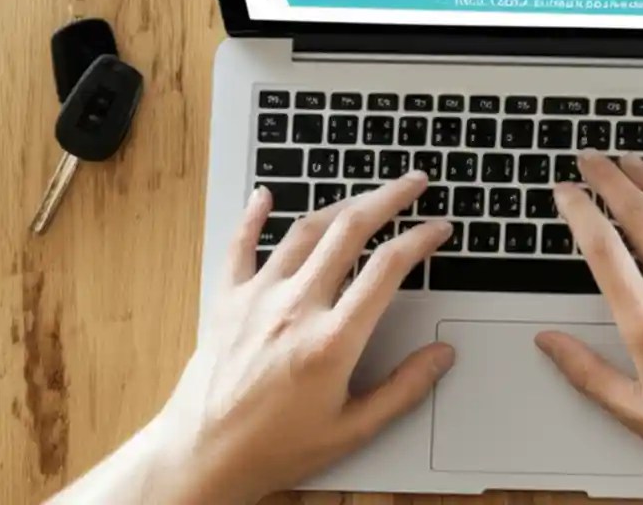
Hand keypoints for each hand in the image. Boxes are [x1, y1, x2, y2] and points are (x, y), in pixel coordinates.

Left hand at [139, 173, 453, 502]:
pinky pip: (241, 246)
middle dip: (388, 198)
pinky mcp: (227, 302)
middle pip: (350, 230)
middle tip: (413, 183)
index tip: (438, 229)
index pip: (388, 268)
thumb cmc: (274, 449)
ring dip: (340, 203)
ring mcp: (258, 299)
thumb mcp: (353, 429)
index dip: (421, 239)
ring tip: (364, 194)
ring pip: (304, 230)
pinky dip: (254, 217)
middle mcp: (296, 308)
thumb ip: (403, 388)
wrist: (200, 458)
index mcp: (333, 340)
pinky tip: (265, 196)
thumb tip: (442, 356)